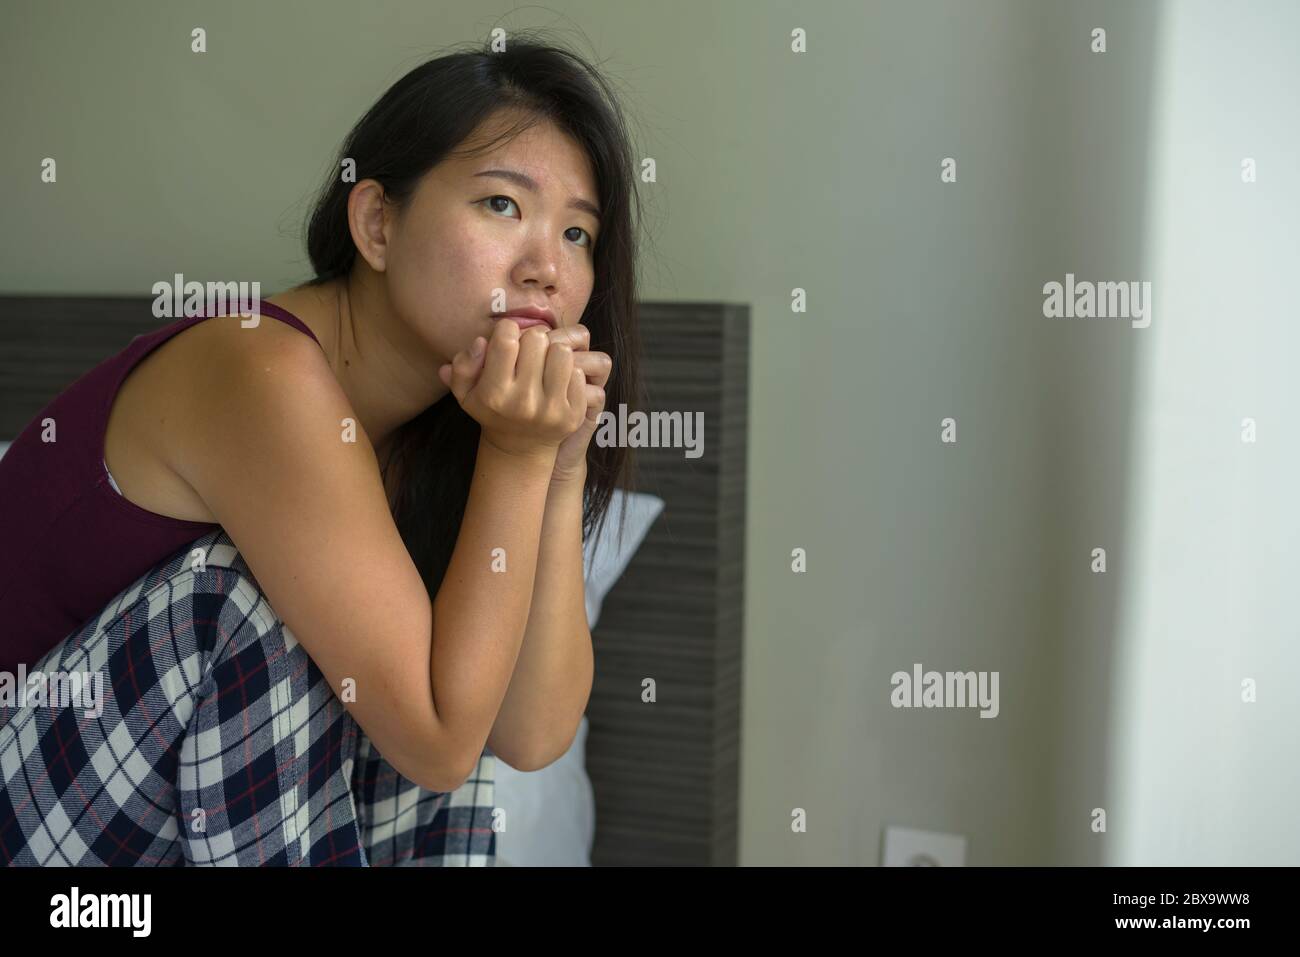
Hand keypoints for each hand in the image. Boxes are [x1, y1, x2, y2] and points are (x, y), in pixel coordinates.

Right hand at [437, 318, 587, 463]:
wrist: (519, 448)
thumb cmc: (492, 410)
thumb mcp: (465, 392)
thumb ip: (463, 365)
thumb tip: (482, 342)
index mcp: (494, 394)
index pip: (506, 340)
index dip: (507, 330)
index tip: (508, 338)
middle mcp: (523, 402)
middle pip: (537, 339)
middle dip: (532, 339)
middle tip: (528, 350)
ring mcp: (551, 410)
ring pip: (562, 352)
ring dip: (554, 351)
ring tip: (545, 361)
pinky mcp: (573, 415)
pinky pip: (578, 374)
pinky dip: (569, 371)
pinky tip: (558, 380)